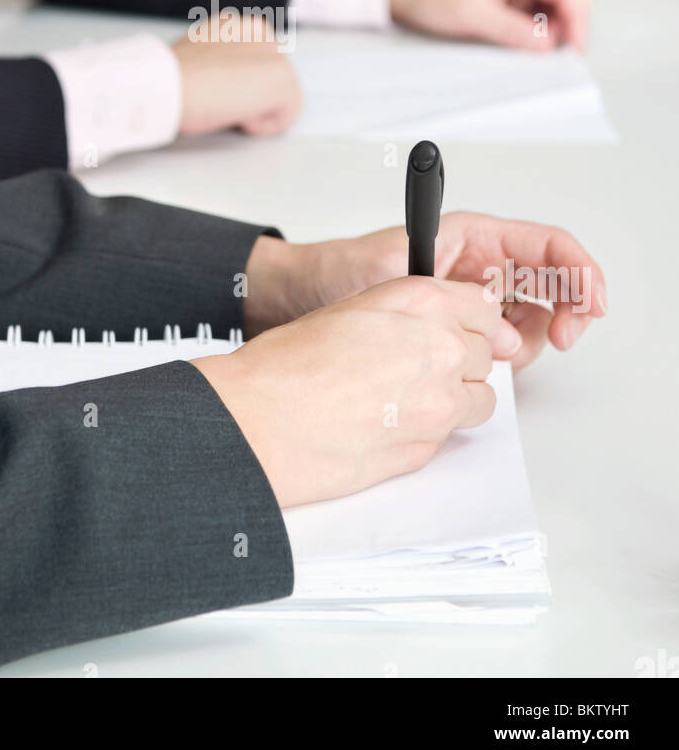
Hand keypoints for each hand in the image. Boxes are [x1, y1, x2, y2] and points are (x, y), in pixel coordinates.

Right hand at [172, 15, 301, 137]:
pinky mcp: (285, 78)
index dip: (236, 86)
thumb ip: (218, 63)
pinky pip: (285, 117)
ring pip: (278, 98)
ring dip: (254, 110)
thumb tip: (225, 84)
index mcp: (235, 25)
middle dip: (250, 96)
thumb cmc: (169, 79)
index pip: (253, 65)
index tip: (213, 92)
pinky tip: (237, 115)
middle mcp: (259, 30)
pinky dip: (262, 126)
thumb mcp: (194, 59)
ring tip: (224, 105)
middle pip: (269, 80)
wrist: (165, 84)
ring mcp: (275, 53)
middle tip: (218, 101)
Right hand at [192, 277, 516, 506]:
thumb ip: (407, 311)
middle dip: (459, 358)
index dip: (470, 319)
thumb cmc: (289, 365)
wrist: (264, 419)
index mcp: (422, 303)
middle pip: (485, 353)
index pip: (484, 307)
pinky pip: (451, 434)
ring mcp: (441, 401)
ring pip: (481, 397)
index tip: (461, 328)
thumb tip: (434, 323)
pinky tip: (390, 422)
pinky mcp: (430, 447)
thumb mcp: (353, 309)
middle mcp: (442, 348)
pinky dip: (431, 429)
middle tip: (414, 366)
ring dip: (456, 396)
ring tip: (408, 397)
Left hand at [244, 211, 606, 369]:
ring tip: (496, 355)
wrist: (298, 300)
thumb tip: (495, 322)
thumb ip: (444, 290)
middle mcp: (480, 264)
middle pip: (552, 283)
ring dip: (530, 341)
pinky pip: (503, 346)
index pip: (547, 245)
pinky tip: (483, 367)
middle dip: (567, 310)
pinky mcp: (461, 331)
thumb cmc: (335, 272)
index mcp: (471, 236)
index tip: (588, 304)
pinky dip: (506, 360)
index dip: (578, 271)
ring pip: (531, 320)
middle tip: (562, 339)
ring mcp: (473, 299)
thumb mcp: (389, 268)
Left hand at [389, 0, 592, 50]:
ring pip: (558, 6)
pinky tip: (529, 46)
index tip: (574, 50)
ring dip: (558, 30)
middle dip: (574, 24)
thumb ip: (511, 29)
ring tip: (541, 53)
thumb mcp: (469, 14)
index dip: (579, 19)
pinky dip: (541, 32)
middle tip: (561, 55)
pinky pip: (538, 15)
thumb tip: (548, 44)